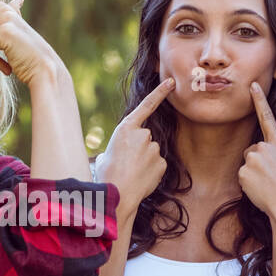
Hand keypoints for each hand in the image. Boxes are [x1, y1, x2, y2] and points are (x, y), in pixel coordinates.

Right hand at [94, 78, 174, 219]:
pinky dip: (150, 171)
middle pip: (145, 137)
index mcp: (126, 128)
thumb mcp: (104, 155)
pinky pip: (157, 165)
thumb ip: (115, 149)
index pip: (146, 105)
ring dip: (143, 160)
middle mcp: (143, 134)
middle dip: (138, 149)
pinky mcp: (161, 162)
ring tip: (130, 172)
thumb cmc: (106, 175)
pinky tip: (140, 178)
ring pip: (151, 152)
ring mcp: (154, 148)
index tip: (171, 82)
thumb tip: (113, 156)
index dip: (160, 92)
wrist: (117, 193)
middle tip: (125, 163)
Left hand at [237, 82, 275, 223]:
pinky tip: (260, 189)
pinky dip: (249, 181)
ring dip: (254, 170)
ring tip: (268, 183)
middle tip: (273, 175)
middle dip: (260, 160)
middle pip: (254, 148)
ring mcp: (252, 159)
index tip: (253, 86)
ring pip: (248, 161)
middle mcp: (263, 147)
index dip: (260, 100)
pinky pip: (243, 174)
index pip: (267, 117)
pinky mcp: (243, 172)